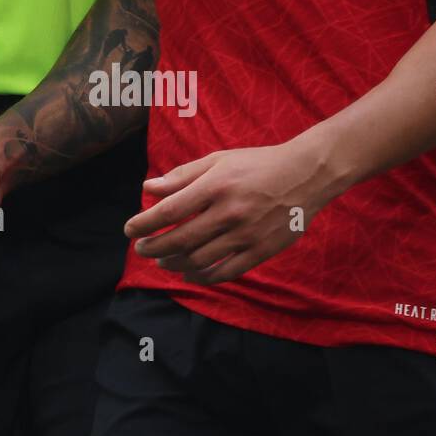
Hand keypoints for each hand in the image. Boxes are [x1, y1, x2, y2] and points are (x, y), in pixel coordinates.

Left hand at [125, 139, 338, 284]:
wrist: (306, 175)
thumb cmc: (256, 164)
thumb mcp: (217, 160)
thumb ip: (181, 176)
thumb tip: (147, 188)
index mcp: (216, 186)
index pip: (170, 211)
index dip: (145, 223)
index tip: (129, 230)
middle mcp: (230, 212)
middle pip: (182, 239)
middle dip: (155, 247)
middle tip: (140, 249)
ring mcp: (247, 235)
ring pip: (201, 259)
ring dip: (174, 263)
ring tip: (160, 260)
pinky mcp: (262, 251)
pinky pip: (226, 271)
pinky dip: (202, 276)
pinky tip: (188, 272)